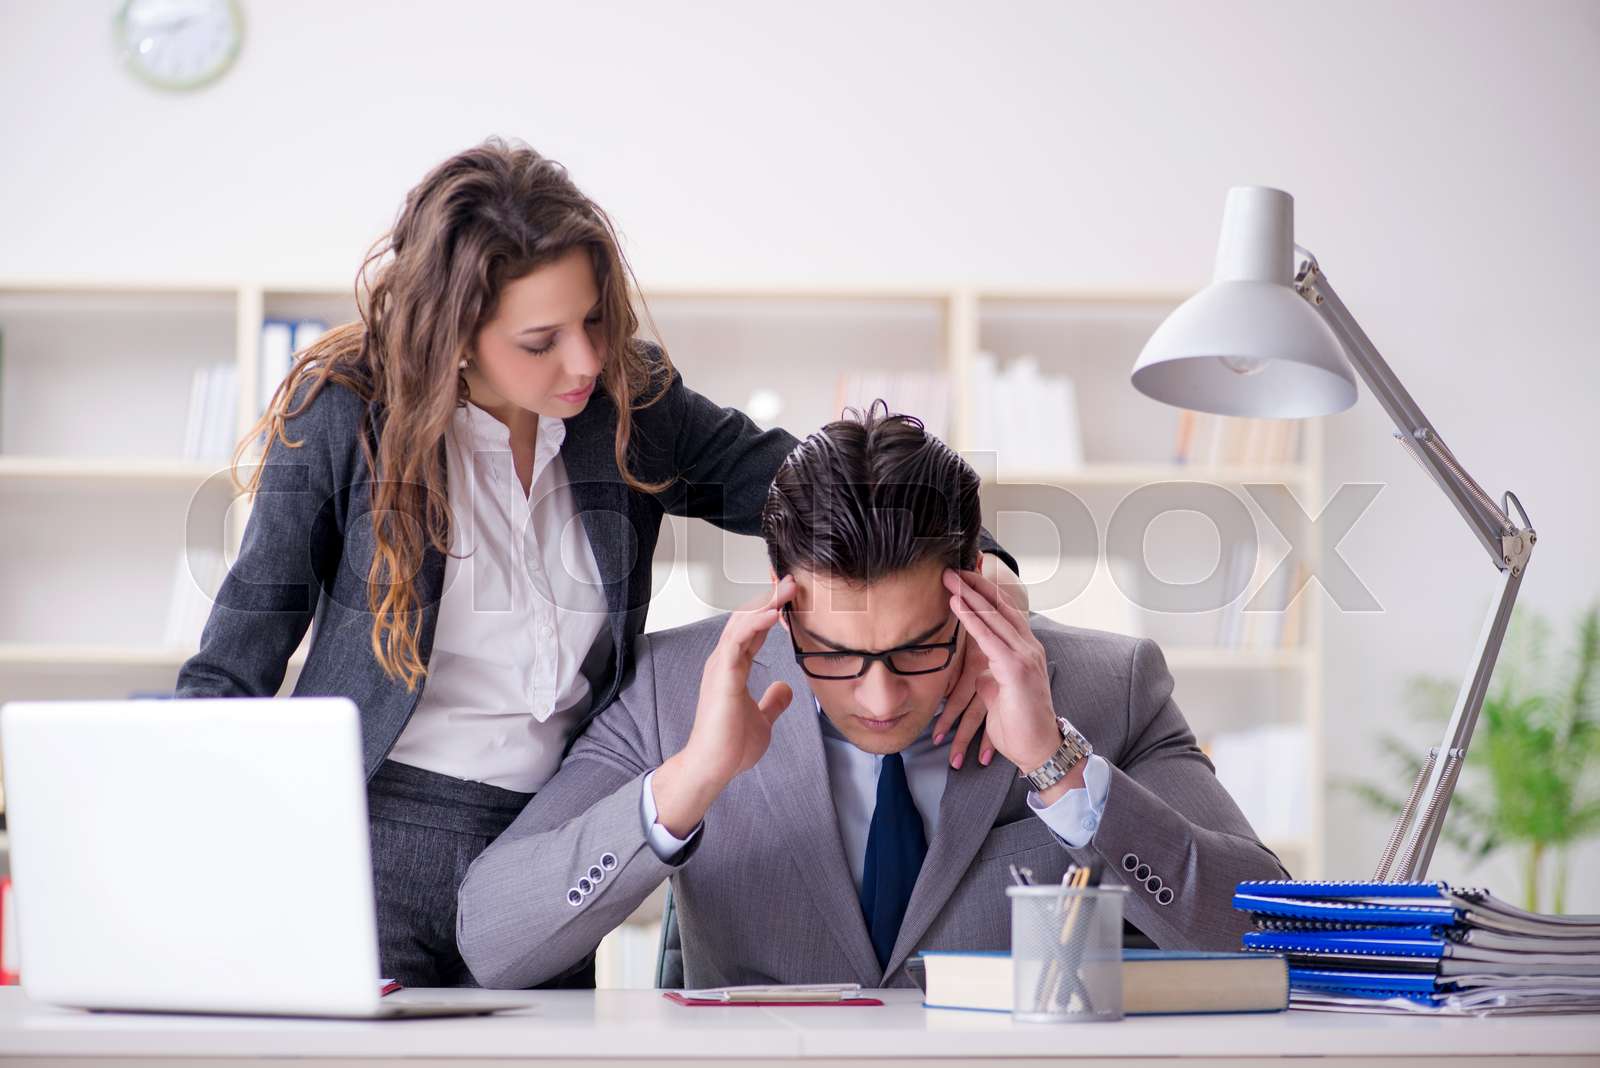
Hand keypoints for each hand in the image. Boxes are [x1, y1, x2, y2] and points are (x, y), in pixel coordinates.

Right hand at [652, 577, 796, 835]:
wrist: (713, 766)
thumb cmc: (731, 745)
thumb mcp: (762, 718)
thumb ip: (772, 701)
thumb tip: (785, 689)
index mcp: (733, 667)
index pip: (753, 629)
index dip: (771, 611)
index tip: (792, 597)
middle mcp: (725, 660)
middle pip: (747, 617)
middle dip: (770, 597)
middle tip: (794, 581)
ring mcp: (721, 665)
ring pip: (742, 622)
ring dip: (766, 602)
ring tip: (789, 587)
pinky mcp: (722, 674)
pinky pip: (738, 640)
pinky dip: (756, 623)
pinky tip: (774, 611)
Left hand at [942, 567, 1071, 793]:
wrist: (1039, 749)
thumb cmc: (1020, 725)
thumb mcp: (999, 695)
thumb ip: (991, 679)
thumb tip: (979, 676)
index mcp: (1025, 651)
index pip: (1003, 613)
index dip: (984, 593)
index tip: (965, 578)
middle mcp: (1028, 647)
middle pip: (999, 606)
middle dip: (975, 585)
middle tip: (953, 568)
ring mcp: (1024, 656)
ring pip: (993, 616)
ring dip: (969, 595)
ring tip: (950, 578)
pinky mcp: (1016, 669)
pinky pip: (988, 637)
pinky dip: (971, 618)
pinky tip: (957, 604)